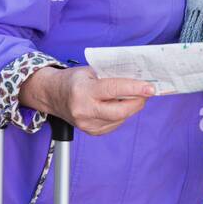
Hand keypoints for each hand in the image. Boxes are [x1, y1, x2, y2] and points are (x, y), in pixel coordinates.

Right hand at [18, 65, 156, 135]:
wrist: (52, 95)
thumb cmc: (72, 80)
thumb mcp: (90, 71)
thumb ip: (112, 76)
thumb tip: (137, 80)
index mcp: (83, 91)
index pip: (114, 90)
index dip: (135, 89)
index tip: (150, 87)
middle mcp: (84, 110)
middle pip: (121, 111)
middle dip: (138, 101)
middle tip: (146, 92)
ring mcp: (87, 124)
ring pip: (121, 119)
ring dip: (131, 107)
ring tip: (132, 96)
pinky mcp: (92, 132)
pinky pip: (115, 124)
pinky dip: (122, 114)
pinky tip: (118, 105)